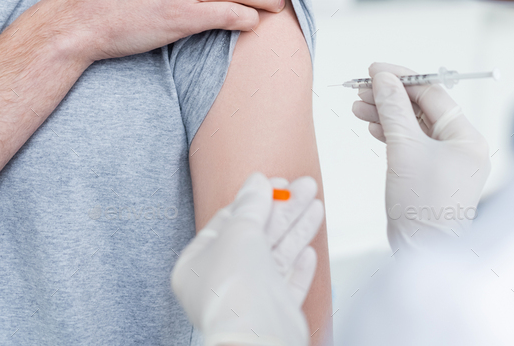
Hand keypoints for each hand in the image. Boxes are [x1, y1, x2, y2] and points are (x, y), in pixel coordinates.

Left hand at [170, 171, 323, 345]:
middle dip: (284, 210)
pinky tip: (309, 250)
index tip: (277, 183)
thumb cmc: (236, 288)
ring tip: (315, 204)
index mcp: (197, 264)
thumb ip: (251, 203)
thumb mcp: (240, 230)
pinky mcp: (274, 314)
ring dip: (297, 228)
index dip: (254, 199)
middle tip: (305, 187)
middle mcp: (221, 282)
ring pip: (276, 256)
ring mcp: (248, 299)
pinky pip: (287, 284)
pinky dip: (299, 266)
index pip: (227, 221)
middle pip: (257, 236)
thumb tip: (257, 182)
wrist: (258, 337)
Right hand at [352, 62, 490, 250]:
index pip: (432, 93)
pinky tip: (371, 125)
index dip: (401, 78)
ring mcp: (447, 160)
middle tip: (361, 88)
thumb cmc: (422, 206)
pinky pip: (411, 141)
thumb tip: (383, 77)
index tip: (374, 69)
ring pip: (413, 123)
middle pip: (422, 107)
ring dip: (386, 113)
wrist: (421, 254)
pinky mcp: (432, 172)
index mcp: (466, 137)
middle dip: (389, 96)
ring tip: (358, 106)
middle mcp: (462, 146)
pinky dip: (390, 131)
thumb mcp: (403, 148)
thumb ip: (392, 107)